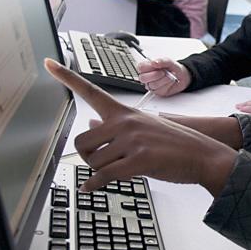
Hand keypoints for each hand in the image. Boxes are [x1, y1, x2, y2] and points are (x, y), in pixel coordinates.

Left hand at [43, 59, 234, 194]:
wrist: (202, 155)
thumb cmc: (173, 142)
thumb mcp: (144, 126)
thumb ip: (115, 124)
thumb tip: (92, 122)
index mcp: (125, 112)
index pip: (91, 90)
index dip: (67, 77)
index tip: (48, 62)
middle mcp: (126, 122)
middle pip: (82, 141)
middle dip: (88, 156)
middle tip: (101, 161)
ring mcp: (132, 140)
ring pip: (93, 161)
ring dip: (99, 172)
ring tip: (118, 170)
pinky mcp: (139, 160)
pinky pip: (104, 175)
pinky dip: (95, 184)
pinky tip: (93, 187)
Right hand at [138, 58, 190, 95]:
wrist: (181, 76)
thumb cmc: (172, 68)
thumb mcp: (168, 61)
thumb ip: (161, 61)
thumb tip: (154, 62)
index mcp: (146, 67)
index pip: (140, 68)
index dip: (149, 67)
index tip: (157, 65)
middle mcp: (147, 77)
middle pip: (143, 78)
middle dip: (156, 75)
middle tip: (164, 72)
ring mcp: (151, 85)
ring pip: (152, 85)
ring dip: (164, 80)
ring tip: (170, 76)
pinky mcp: (157, 92)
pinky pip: (160, 90)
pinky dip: (167, 84)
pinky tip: (170, 81)